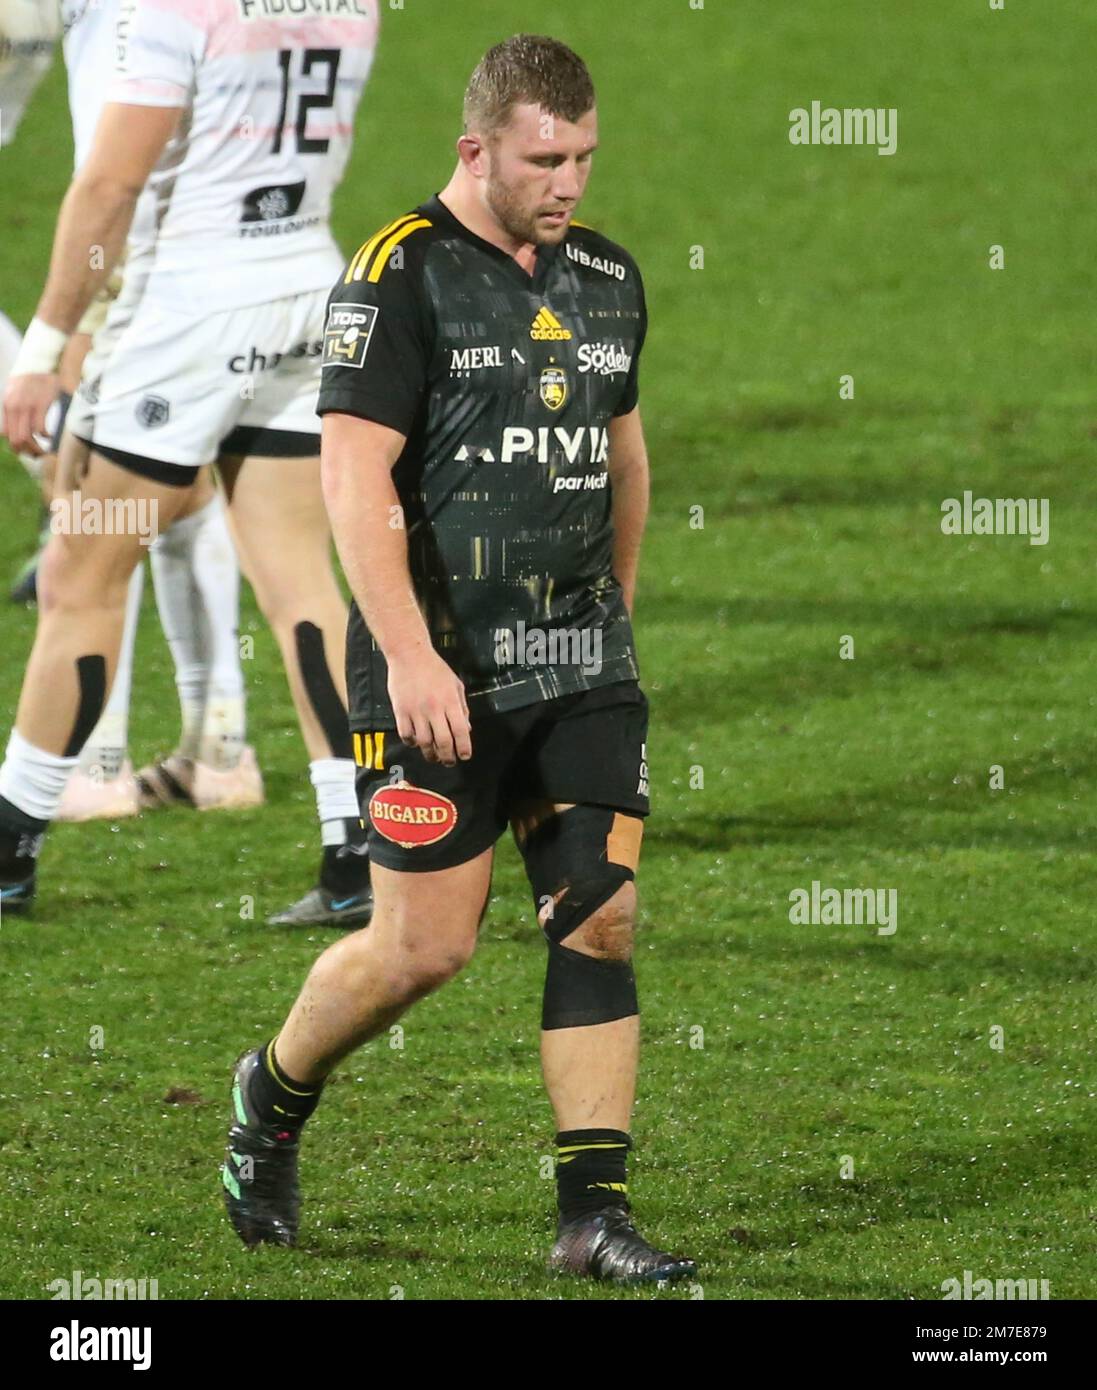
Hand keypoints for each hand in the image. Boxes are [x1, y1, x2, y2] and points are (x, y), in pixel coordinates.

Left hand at [2, 372, 59, 455]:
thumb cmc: (31, 379)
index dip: (17, 446)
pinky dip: (45, 437)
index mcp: (7, 406)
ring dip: (36, 448)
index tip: (27, 450)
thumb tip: (15, 429)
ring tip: (44, 450)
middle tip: (37, 455)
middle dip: (27, 452)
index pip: (6, 435)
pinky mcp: (39, 405)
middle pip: (16, 440)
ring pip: (26, 438)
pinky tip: (49, 436)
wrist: (39, 362)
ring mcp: (26, 407)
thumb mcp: (15, 394)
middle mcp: (14, 408)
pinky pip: (40, 429)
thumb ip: (14, 410)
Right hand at [387, 648, 471, 765]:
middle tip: (448, 761)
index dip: (463, 747)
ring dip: (430, 754)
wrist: (409, 654)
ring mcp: (415, 711)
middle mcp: (433, 709)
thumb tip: (465, 730)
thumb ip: (462, 708)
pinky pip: (405, 735)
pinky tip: (416, 742)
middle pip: (442, 742)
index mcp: (450, 701)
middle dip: (447, 757)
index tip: (464, 756)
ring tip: (433, 756)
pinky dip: (411, 743)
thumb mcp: (456, 685)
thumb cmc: (435, 668)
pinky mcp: (400, 711)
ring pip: (423, 742)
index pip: (460, 731)